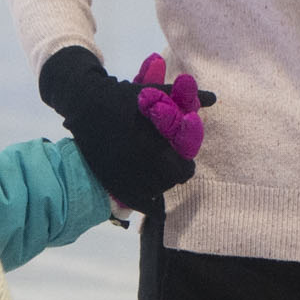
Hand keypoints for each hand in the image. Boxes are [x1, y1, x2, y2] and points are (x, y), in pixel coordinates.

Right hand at [38, 46, 193, 216]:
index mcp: (158, 143)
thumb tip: (213, 99)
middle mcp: (145, 163)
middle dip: (174, 172)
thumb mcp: (158, 93)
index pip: (184, 168)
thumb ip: (187, 99)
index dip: (184, 163)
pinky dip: (150, 204)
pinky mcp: (116, 185)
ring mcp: (130, 176)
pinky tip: (149, 198)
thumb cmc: (125, 97)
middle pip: (173, 180)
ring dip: (160, 183)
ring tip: (152, 171)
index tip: (178, 157)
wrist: (86, 104)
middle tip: (167, 164)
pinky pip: (143, 205)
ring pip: (158, 191)